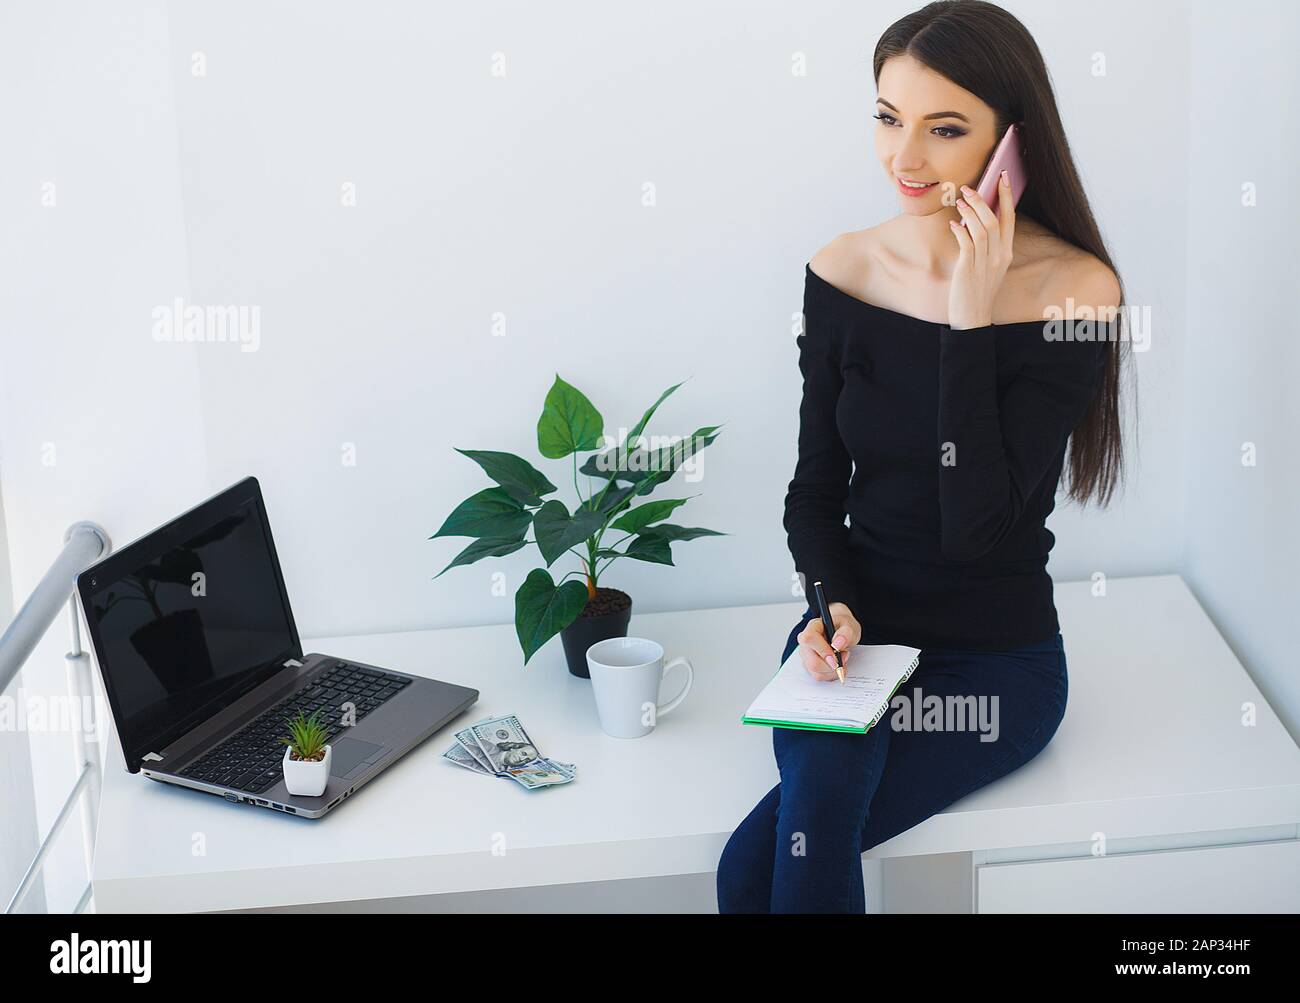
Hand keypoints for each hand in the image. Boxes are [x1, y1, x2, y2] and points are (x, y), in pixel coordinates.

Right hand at [796, 602, 860, 681]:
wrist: (841, 632)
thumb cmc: (842, 627)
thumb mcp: (849, 626)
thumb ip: (845, 633)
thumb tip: (837, 644)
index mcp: (812, 627)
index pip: (809, 639)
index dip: (823, 651)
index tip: (837, 658)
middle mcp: (805, 643)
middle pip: (812, 662)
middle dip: (832, 665)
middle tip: (844, 656)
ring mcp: (806, 655)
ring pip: (816, 672)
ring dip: (833, 670)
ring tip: (842, 659)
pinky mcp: (809, 666)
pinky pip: (819, 676)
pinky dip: (831, 674)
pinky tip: (837, 665)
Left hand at [947, 171, 1015, 329]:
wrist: (973, 317)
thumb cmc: (977, 290)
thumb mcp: (988, 266)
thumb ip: (985, 246)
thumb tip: (971, 221)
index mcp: (1006, 253)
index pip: (1010, 219)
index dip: (1007, 196)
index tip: (1003, 177)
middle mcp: (999, 256)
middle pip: (995, 219)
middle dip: (983, 199)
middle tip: (970, 187)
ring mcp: (985, 263)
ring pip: (983, 228)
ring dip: (970, 211)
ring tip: (959, 200)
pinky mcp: (969, 269)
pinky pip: (967, 243)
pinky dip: (960, 230)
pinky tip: (954, 224)